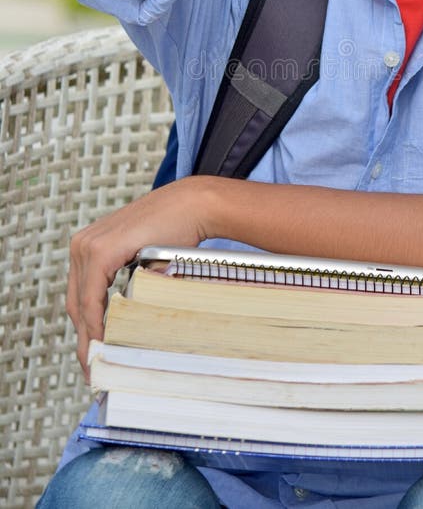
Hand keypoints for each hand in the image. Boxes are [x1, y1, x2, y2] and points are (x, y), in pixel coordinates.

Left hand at [66, 177, 210, 378]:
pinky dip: (96, 322)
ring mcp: (88, 246)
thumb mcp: (142, 260)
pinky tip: (103, 342)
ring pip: (80, 304)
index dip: (84, 329)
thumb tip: (127, 323)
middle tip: (93, 369)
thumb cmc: (175, 230)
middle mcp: (81, 244)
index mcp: (89, 245)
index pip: (79, 297)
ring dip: (89, 336)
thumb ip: (128, 284)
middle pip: (75, 304)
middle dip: (83, 340)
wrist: (193, 206)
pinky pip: (91, 297)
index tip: (92, 356)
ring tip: (99, 364)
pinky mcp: (100, 251)